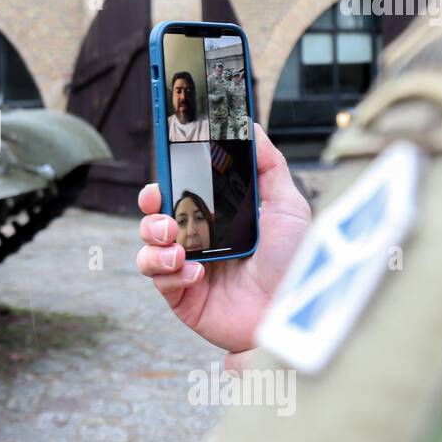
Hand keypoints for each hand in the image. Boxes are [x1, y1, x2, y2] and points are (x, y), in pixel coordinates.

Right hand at [135, 123, 311, 361]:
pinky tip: (196, 273)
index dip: (166, 174)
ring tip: (177, 246)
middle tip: (158, 202)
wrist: (292, 316)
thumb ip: (267, 165)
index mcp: (217, 217)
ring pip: (146, 245)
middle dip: (149, 204)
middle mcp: (198, 240)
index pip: (182, 190)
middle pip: (154, 213)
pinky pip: (157, 278)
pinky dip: (171, 271)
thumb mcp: (287, 206)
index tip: (161, 159)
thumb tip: (250, 126)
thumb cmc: (294, 263)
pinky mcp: (181, 296)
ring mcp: (186, 268)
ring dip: (154, 239)